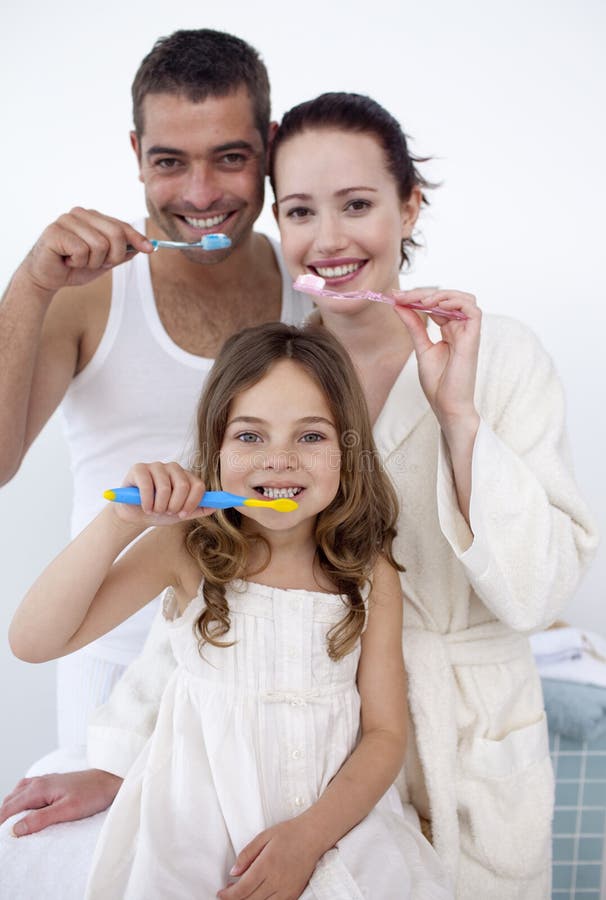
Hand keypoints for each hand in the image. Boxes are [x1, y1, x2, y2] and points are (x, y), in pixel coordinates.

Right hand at [0, 769, 121, 835]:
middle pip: (10, 799)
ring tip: (8, 823)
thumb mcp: (67, 810)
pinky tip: (23, 806)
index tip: (0, 836)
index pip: (10, 807)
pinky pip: (28, 788)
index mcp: (39, 788)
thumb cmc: (92, 794)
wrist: (110, 779)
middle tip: (2, 832)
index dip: (1, 822)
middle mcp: (39, 781)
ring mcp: (46, 780)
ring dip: (10, 806)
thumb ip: (40, 819)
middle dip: (3, 815)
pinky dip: (20, 798)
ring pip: (18, 792)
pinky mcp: (53, 782)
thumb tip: (16, 830)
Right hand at [21, 207, 152, 294]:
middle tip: (99, 263)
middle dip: (113, 256)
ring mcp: (67, 220)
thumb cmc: (73, 267)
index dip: (137, 238)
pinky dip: (78, 262)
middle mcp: (81, 214)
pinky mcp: (55, 231)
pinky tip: (67, 260)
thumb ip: (121, 253)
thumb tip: (145, 246)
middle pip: (115, 233)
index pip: (121, 225)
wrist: (47, 277)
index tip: (149, 249)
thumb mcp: (103, 262)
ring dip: (92, 262)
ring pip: (99, 245)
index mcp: (93, 217)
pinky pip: (82, 251)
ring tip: (78, 261)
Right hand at [112, 461, 211, 526]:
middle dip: (175, 505)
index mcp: (186, 477)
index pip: (198, 485)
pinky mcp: (139, 468)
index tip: (183, 513)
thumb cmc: (160, 511)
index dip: (192, 502)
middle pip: (183, 485)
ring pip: (165, 487)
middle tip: (167, 511)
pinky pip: (147, 485)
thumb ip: (198, 509)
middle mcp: (173, 468)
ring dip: (160, 506)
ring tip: (154, 510)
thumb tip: (216, 507)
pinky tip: (146, 507)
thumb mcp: (181, 513)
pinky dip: (147, 502)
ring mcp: (156, 466)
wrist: (135, 515)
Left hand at [217, 818, 320, 899]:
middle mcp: (277, 881)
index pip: (242, 889)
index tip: (220, 893)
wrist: (313, 836)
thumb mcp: (264, 836)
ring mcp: (287, 890)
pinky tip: (257, 896)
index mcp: (267, 865)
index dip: (228, 895)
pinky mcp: (294, 894)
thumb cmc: (288, 833)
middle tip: (228, 893)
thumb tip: (232, 872)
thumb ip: (246, 854)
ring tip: (241, 895)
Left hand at [391, 288, 481, 426]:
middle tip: (401, 296)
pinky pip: (473, 310)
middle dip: (423, 294)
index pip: (436, 304)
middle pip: (447, 298)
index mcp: (449, 330)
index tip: (395, 296)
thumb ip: (413, 325)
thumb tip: (399, 304)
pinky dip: (456, 302)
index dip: (417, 297)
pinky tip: (436, 306)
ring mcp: (468, 332)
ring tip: (420, 301)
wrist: (447, 405)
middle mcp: (460, 328)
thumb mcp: (420, 347)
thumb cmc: (438, 383)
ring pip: (463, 298)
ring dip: (440, 295)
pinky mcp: (473, 337)